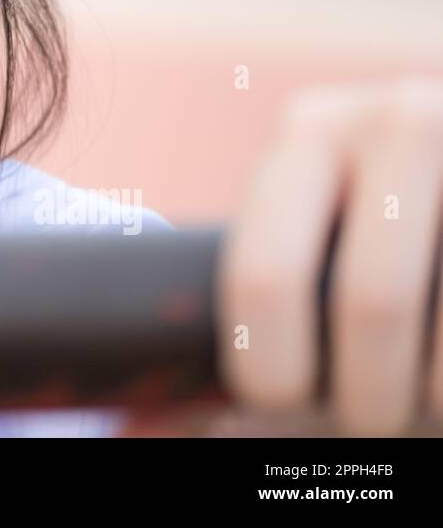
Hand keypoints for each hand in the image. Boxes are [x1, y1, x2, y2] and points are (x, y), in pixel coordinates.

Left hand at [218, 75, 442, 434]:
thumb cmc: (374, 261)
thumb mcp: (307, 270)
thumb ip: (239, 338)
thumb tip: (132, 426)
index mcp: (306, 135)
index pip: (264, 273)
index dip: (268, 368)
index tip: (277, 400)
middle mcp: (392, 119)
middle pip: (371, 303)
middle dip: (365, 398)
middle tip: (364, 418)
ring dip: (430, 393)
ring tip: (418, 389)